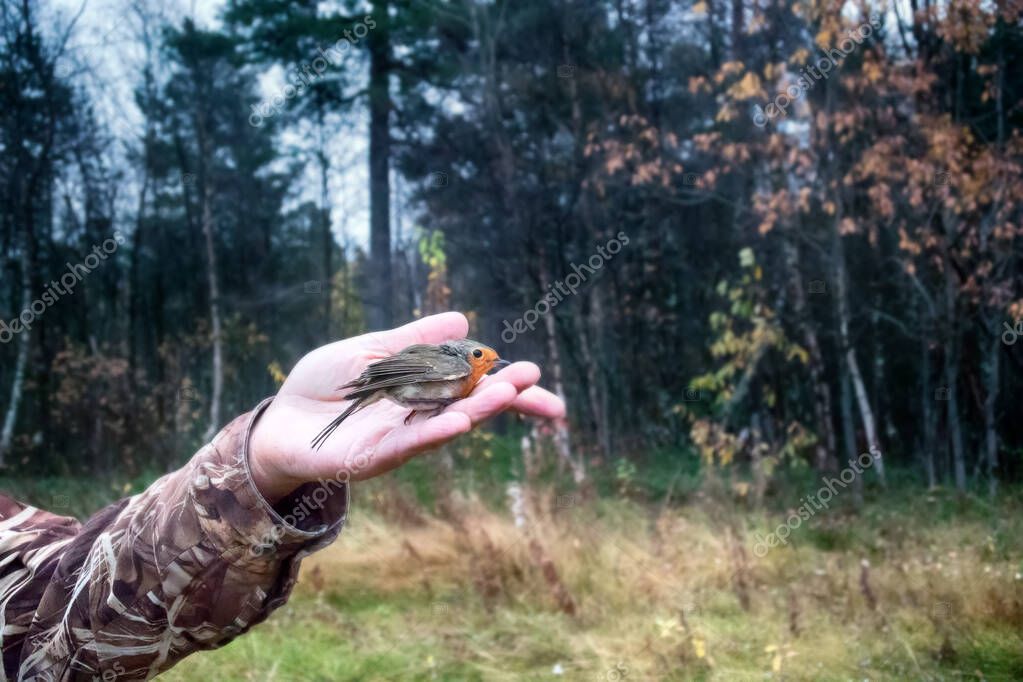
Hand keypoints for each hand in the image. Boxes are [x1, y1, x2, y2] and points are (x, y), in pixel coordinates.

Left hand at [248, 312, 564, 501]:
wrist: (279, 420)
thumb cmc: (326, 384)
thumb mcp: (372, 351)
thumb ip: (414, 341)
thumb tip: (461, 319)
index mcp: (423, 389)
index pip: (474, 386)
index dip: (508, 387)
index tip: (539, 380)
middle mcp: (419, 416)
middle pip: (469, 405)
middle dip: (502, 394)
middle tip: (532, 378)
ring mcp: (400, 438)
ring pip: (445, 424)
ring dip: (477, 410)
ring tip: (507, 393)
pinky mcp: (372, 457)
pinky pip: (408, 444)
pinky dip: (434, 433)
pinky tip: (460, 422)